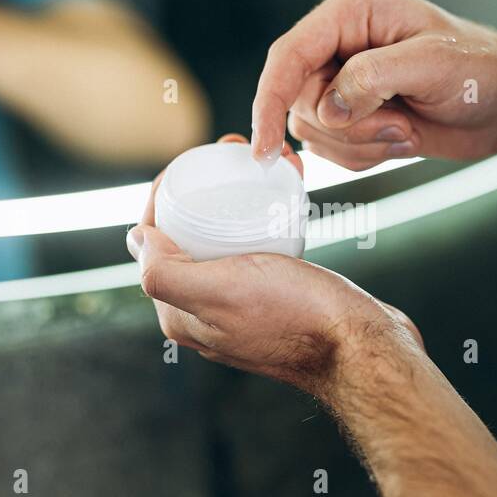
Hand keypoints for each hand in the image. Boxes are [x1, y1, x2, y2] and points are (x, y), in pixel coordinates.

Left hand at [128, 134, 422, 396]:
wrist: (360, 344)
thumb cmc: (295, 317)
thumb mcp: (219, 292)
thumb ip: (166, 274)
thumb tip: (137, 238)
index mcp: (180, 314)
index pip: (155, 242)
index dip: (166, 196)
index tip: (193, 161)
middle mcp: (206, 312)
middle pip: (191, 235)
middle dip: (205, 188)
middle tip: (232, 152)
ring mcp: (243, 306)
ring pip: (228, 237)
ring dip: (238, 196)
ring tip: (260, 161)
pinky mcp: (278, 297)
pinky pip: (261, 246)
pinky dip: (268, 214)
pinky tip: (283, 189)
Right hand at [250, 0, 496, 169]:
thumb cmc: (481, 69)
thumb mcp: (432, 64)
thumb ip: (373, 78)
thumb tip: (330, 107)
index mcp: (353, 10)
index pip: (290, 54)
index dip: (269, 99)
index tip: (264, 147)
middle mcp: (339, 42)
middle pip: (298, 98)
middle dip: (348, 127)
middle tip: (399, 125)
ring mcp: (342, 79)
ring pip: (311, 128)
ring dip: (360, 143)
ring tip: (407, 129)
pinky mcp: (351, 112)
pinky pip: (330, 148)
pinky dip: (364, 155)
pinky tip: (402, 138)